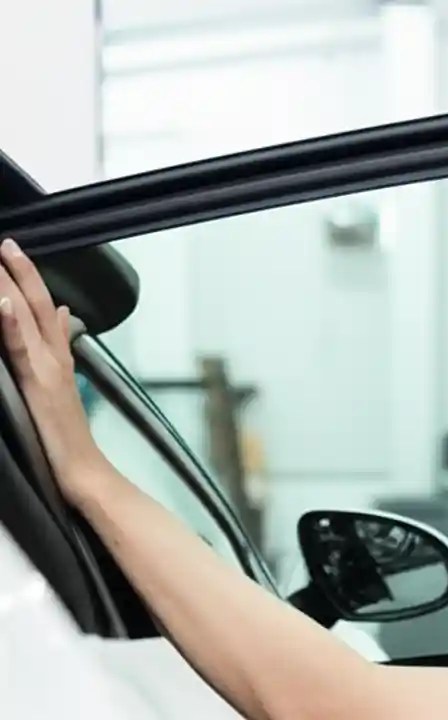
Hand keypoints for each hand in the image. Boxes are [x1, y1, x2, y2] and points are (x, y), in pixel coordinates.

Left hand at [0, 238, 109, 497]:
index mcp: (58, 356)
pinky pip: (21, 348)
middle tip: (4, 240)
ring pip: (25, 316)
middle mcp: (54, 356)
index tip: (11, 249)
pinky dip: (12, 323)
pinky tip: (3, 303)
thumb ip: (60, 345)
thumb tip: (62, 314)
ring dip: (11, 284)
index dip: (28, 276)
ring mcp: (47, 368)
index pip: (41, 307)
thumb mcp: (61, 384)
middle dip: (18, 269)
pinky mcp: (37, 385)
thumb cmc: (67, 437)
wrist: (84, 471)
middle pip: (35, 303)